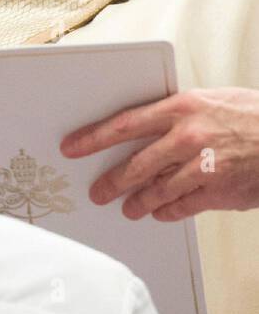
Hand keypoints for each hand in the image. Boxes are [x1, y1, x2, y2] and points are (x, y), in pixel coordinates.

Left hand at [60, 87, 258, 220]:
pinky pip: (182, 207)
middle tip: (97, 192)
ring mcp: (203, 167)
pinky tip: (160, 213)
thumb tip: (141, 128)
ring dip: (138, 202)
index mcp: (180, 109)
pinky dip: (168, 211)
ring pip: (156, 191)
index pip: (123, 124)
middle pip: (135, 165)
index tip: (72, 147)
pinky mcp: (218, 192)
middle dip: (111, 181)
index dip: (93, 138)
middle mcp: (187, 138)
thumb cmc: (250, 115)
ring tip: (128, 208)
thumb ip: (174, 115)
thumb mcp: (208, 101)